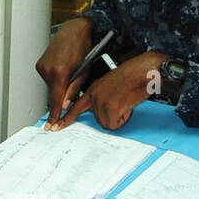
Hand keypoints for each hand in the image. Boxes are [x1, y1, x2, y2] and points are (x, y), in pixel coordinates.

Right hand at [36, 17, 93, 124]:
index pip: (56, 100)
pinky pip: (47, 78)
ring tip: (69, 72)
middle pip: (53, 93)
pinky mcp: (40, 64)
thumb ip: (73, 90)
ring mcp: (42, 66)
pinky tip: (63, 68)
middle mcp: (48, 70)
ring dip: (59, 85)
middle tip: (72, 85)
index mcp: (60, 73)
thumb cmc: (82, 47)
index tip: (52, 124)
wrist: (74, 30)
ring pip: (51, 86)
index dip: (55, 114)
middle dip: (62, 95)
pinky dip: (55, 78)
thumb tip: (66, 104)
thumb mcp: (84, 72)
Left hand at [49, 52, 164, 130]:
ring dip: (119, 118)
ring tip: (126, 103)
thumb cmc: (133, 76)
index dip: (65, 119)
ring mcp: (100, 102)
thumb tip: (106, 111)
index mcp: (93, 89)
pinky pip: (114, 124)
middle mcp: (94, 95)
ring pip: (106, 123)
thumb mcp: (112, 85)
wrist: (143, 71)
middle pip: (98, 119)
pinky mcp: (109, 107)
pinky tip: (128, 106)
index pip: (75, 106)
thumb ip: (103, 97)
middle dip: (112, 116)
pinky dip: (123, 119)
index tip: (54, 126)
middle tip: (123, 105)